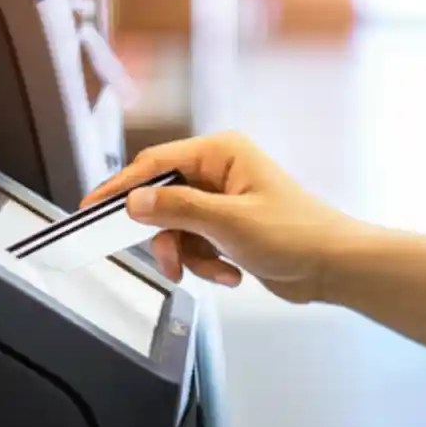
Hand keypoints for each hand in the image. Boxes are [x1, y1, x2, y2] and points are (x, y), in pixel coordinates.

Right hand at [81, 132, 361, 302]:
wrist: (334, 266)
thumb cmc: (295, 234)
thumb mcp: (229, 222)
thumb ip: (177, 209)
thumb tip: (134, 201)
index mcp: (221, 153)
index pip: (156, 163)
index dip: (121, 186)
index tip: (92, 208)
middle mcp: (220, 171)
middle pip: (162, 200)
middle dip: (168, 237)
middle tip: (171, 262)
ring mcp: (223, 200)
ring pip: (176, 228)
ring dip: (190, 256)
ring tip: (218, 271)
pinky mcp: (228, 228)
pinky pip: (195, 245)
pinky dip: (207, 263)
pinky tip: (233, 273)